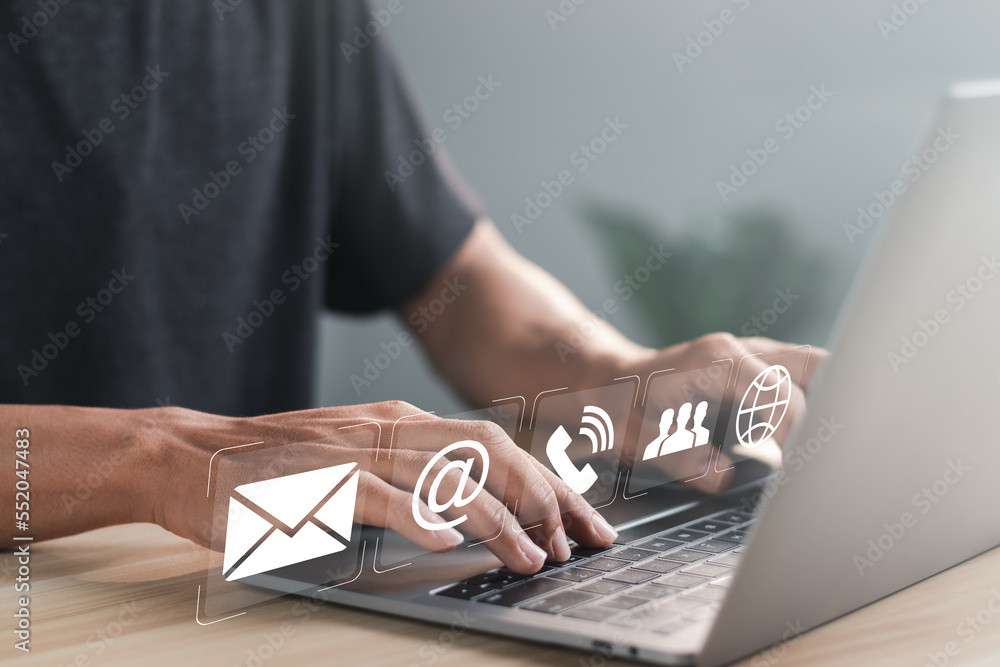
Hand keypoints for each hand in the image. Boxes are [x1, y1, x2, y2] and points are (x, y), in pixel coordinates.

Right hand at [139, 401, 617, 573]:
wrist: (191, 456)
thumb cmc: (276, 468)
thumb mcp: (357, 459)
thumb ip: (410, 474)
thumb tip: (470, 511)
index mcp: (401, 422)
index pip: (496, 446)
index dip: (547, 483)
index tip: (582, 521)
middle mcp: (387, 427)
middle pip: (489, 452)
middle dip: (542, 497)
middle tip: (574, 542)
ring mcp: (353, 451)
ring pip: (444, 475)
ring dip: (496, 518)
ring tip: (529, 556)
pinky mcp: (316, 481)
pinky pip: (379, 496)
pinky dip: (420, 518)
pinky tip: (450, 544)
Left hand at [613, 333, 827, 493]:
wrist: (604, 384)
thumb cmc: (615, 408)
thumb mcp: (632, 436)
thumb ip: (675, 453)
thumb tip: (722, 476)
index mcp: (717, 361)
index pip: (781, 395)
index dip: (791, 436)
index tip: (784, 470)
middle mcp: (739, 350)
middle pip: (814, 370)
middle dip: (822, 413)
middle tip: (812, 457)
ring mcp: (749, 356)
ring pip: (813, 367)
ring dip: (823, 403)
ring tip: (817, 448)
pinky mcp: (752, 371)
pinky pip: (797, 379)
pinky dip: (811, 403)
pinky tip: (807, 437)